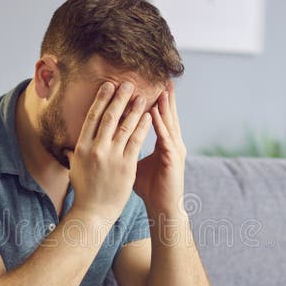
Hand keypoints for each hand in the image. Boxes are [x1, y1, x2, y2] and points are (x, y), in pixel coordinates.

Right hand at [65, 82, 151, 222]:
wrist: (94, 212)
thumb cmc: (85, 191)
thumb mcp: (75, 168)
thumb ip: (74, 154)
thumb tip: (67, 147)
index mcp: (81, 146)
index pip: (92, 117)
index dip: (101, 99)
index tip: (108, 86)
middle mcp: (96, 148)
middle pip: (109, 117)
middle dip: (119, 97)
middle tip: (127, 83)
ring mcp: (112, 156)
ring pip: (125, 126)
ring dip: (134, 108)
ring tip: (141, 96)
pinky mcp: (126, 165)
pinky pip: (136, 140)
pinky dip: (143, 126)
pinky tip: (148, 116)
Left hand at [134, 81, 186, 216]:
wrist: (162, 207)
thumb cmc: (149, 188)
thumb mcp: (135, 164)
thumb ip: (127, 150)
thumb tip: (110, 143)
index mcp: (164, 143)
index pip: (160, 118)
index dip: (156, 102)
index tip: (150, 85)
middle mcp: (172, 144)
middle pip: (168, 116)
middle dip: (165, 97)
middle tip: (162, 78)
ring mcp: (174, 151)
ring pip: (169, 124)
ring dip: (165, 107)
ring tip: (162, 89)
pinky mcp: (173, 160)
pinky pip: (166, 139)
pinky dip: (161, 126)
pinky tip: (155, 114)